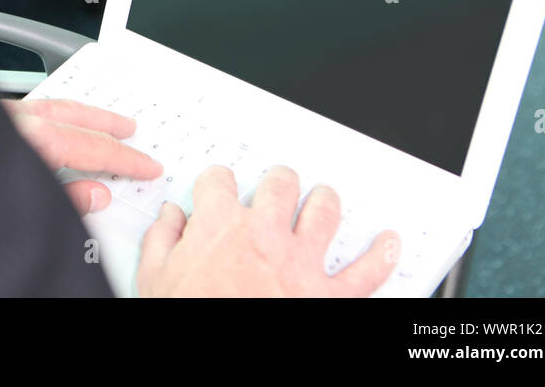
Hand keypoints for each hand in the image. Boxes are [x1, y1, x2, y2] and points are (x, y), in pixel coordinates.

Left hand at [4, 98, 162, 214]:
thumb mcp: (25, 213)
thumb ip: (66, 202)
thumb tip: (97, 195)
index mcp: (33, 139)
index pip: (93, 147)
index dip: (125, 159)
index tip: (147, 167)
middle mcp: (15, 119)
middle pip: (73, 116)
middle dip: (105, 124)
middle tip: (129, 130)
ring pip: (48, 107)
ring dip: (78, 115)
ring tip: (98, 120)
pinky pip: (28, 110)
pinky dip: (50, 115)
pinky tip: (51, 126)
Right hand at [136, 164, 399, 296]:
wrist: (217, 364)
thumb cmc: (189, 314)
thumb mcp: (156, 278)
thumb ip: (162, 240)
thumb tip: (170, 218)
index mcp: (220, 226)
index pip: (219, 181)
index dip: (217, 182)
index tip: (218, 187)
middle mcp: (264, 236)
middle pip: (279, 186)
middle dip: (278, 180)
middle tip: (278, 184)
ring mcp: (300, 264)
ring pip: (325, 213)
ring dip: (325, 201)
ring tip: (324, 198)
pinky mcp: (328, 297)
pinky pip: (365, 273)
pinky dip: (381, 256)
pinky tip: (388, 243)